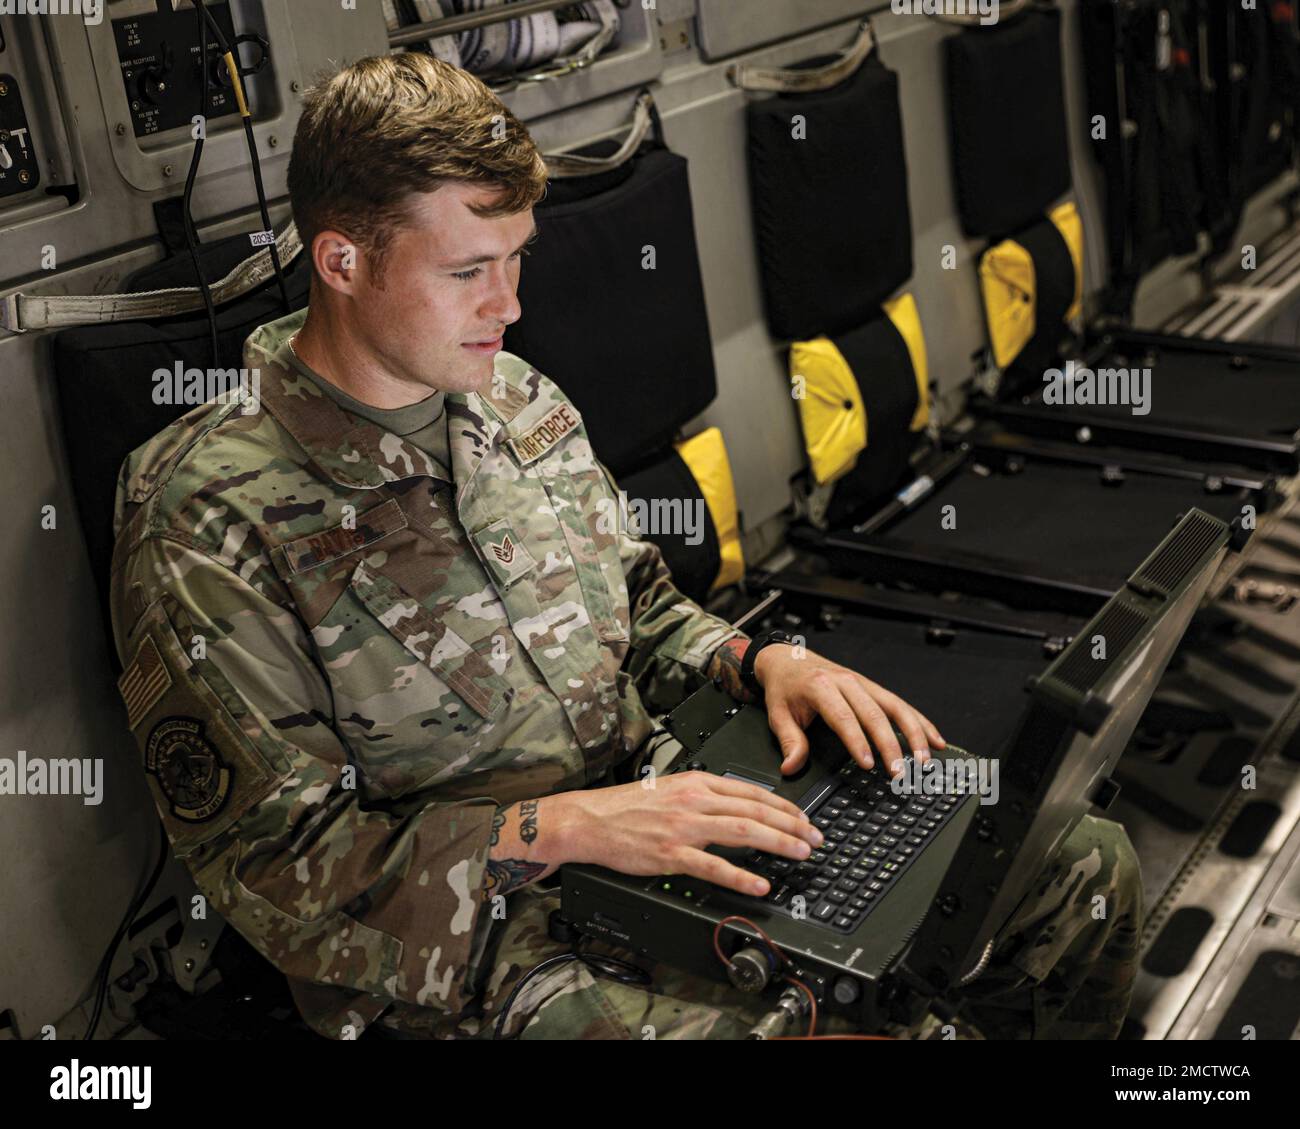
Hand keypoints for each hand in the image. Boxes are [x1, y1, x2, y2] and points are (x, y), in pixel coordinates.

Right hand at [552, 773, 823, 896]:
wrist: (590, 819)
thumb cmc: (627, 807)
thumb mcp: (672, 789)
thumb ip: (705, 795)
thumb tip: (739, 805)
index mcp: (697, 782)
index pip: (752, 791)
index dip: (785, 806)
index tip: (805, 819)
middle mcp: (695, 800)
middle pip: (755, 809)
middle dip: (792, 824)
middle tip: (816, 838)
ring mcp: (684, 827)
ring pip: (742, 831)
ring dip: (777, 842)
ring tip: (801, 853)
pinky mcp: (671, 853)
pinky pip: (713, 865)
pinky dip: (740, 875)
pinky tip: (759, 883)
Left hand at [753, 645, 944, 776]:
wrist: (786, 658)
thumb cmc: (784, 686)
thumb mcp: (778, 714)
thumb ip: (789, 741)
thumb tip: (791, 767)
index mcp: (821, 686)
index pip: (844, 718)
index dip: (858, 742)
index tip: (869, 764)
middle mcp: (847, 682)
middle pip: (875, 714)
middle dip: (890, 745)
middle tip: (899, 772)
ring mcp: (863, 683)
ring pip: (895, 707)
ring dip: (913, 734)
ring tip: (924, 760)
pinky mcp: (873, 688)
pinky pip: (900, 704)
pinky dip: (919, 722)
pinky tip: (934, 739)